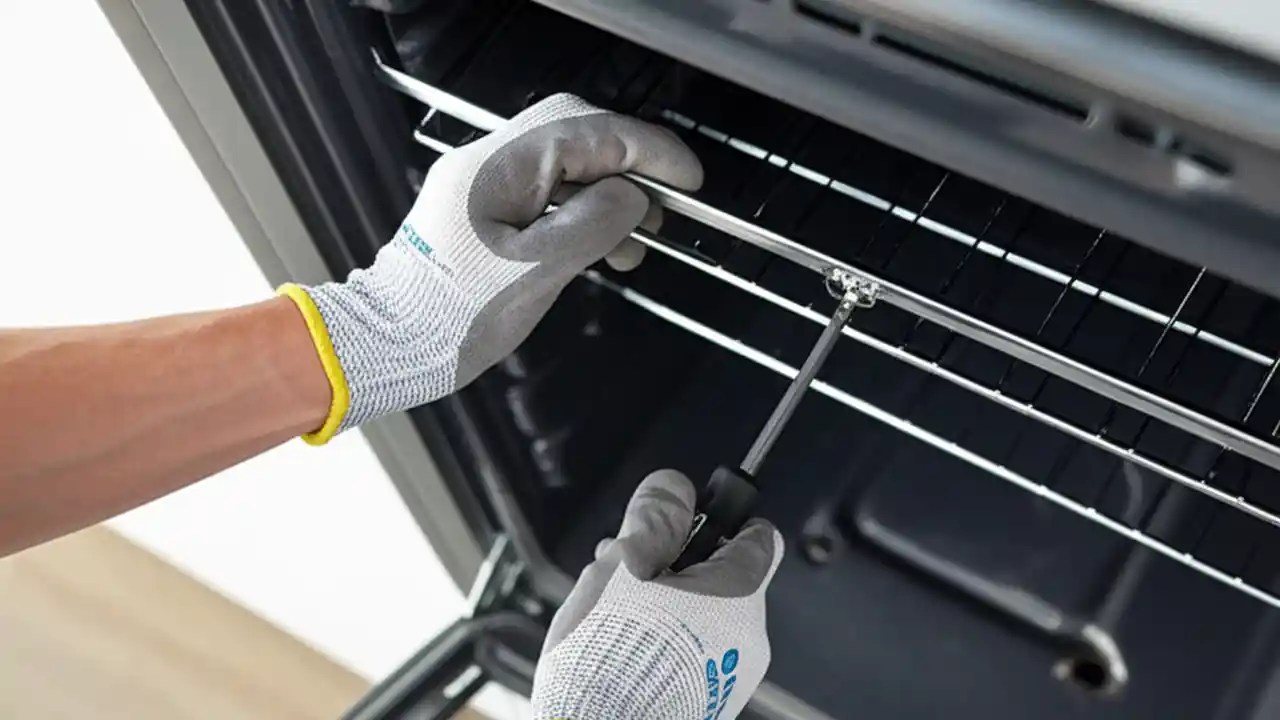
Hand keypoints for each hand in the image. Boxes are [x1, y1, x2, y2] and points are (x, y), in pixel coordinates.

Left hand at [279, 94, 702, 443]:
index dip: (650, 151)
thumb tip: (632, 197)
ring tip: (642, 238)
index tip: (688, 179)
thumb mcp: (537, 271)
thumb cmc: (451, 317)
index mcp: (499, 167)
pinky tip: (607, 245)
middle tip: (670, 202)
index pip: (592, 133)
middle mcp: (489, 162)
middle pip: (579, 134)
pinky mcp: (484, 211)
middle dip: (632, 163)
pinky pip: (547, 193)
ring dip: (611, 192)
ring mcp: (484, 184)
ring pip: (566, 164)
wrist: (389, 344)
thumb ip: (593, 224)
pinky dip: (585, 211)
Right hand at [531, 470, 783, 719]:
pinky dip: (661, 640)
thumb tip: (675, 488)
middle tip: (627, 570)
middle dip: (672, 564)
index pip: (757, 535)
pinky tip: (621, 646)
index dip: (718, 520)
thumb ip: (655, 518)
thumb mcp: (625, 565)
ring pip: (701, 614)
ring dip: (661, 602)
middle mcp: (747, 636)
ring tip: (612, 611)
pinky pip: (692, 652)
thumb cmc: (614, 659)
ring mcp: (730, 674)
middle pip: (720, 574)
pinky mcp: (708, 701)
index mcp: (739, 594)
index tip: (684, 521)